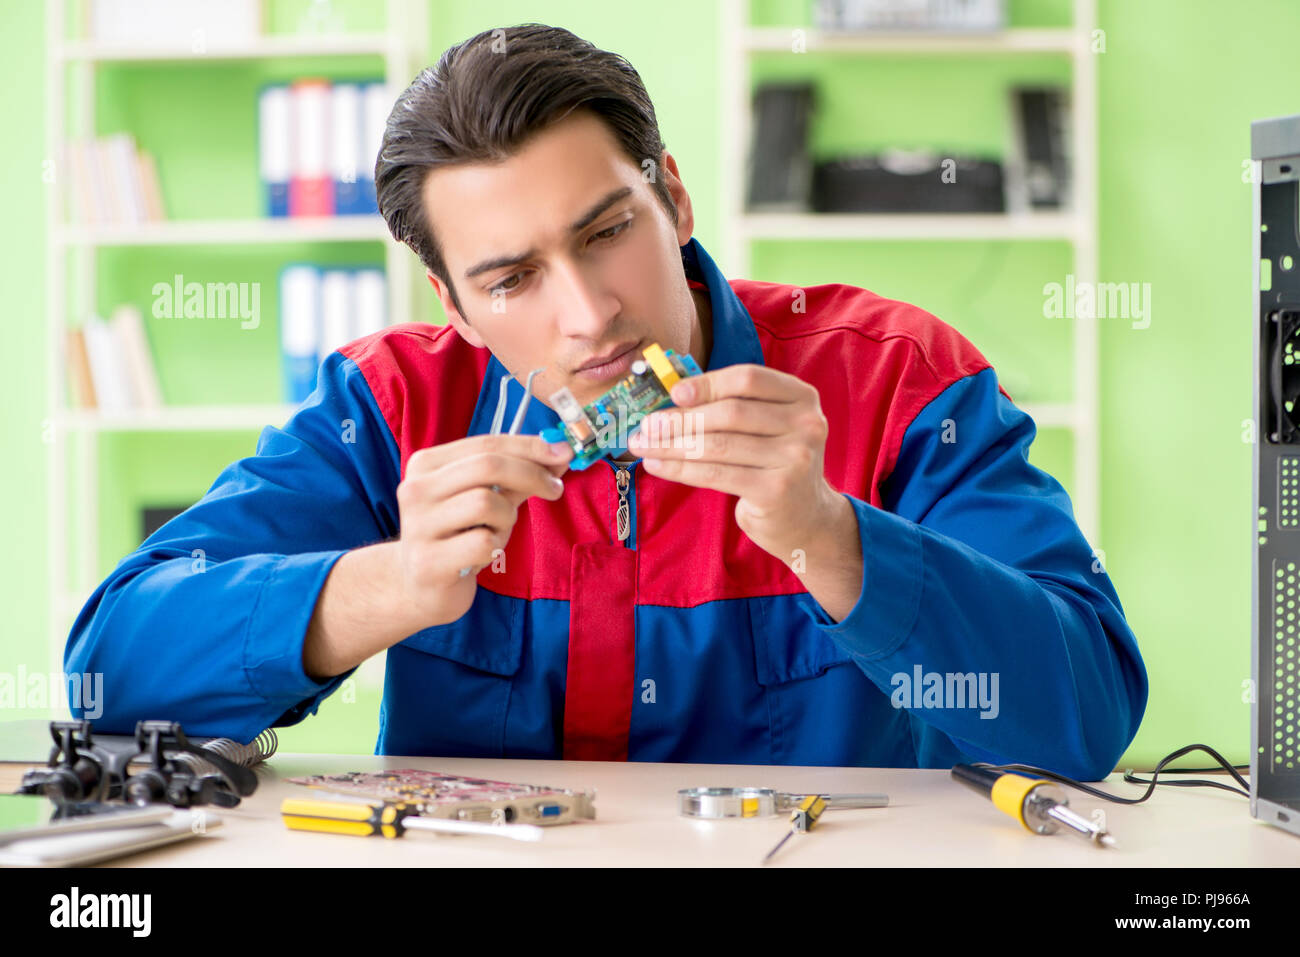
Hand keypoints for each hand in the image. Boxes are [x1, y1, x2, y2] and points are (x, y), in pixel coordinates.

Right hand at [396, 433, 570, 624]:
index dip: (529, 447)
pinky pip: (483, 543)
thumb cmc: (460, 537)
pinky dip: (495, 547)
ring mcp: (419, 525)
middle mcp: (416, 489)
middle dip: (531, 474)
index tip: (562, 452)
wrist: (421, 587)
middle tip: (555, 488)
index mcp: (426, 465)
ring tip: (497, 531)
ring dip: (507, 517)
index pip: (486, 443)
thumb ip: (518, 477)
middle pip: (488, 466)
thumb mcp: (487, 499)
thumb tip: (558, 455)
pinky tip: (484, 555)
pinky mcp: (429, 561)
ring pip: (486, 503)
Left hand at [629, 364, 846, 568]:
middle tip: (647, 425)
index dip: (707, 384)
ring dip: (672, 445)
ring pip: (718, 445)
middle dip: (681, 419)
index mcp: (802, 397)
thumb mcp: (768, 427)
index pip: (748, 379)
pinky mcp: (775, 490)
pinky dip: (680, 469)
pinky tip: (657, 465)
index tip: (675, 393)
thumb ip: (735, 406)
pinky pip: (715, 474)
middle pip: (730, 413)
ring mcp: (794, 458)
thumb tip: (672, 397)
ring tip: (643, 445)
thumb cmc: (774, 464)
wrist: (806, 518)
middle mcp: (806, 424)